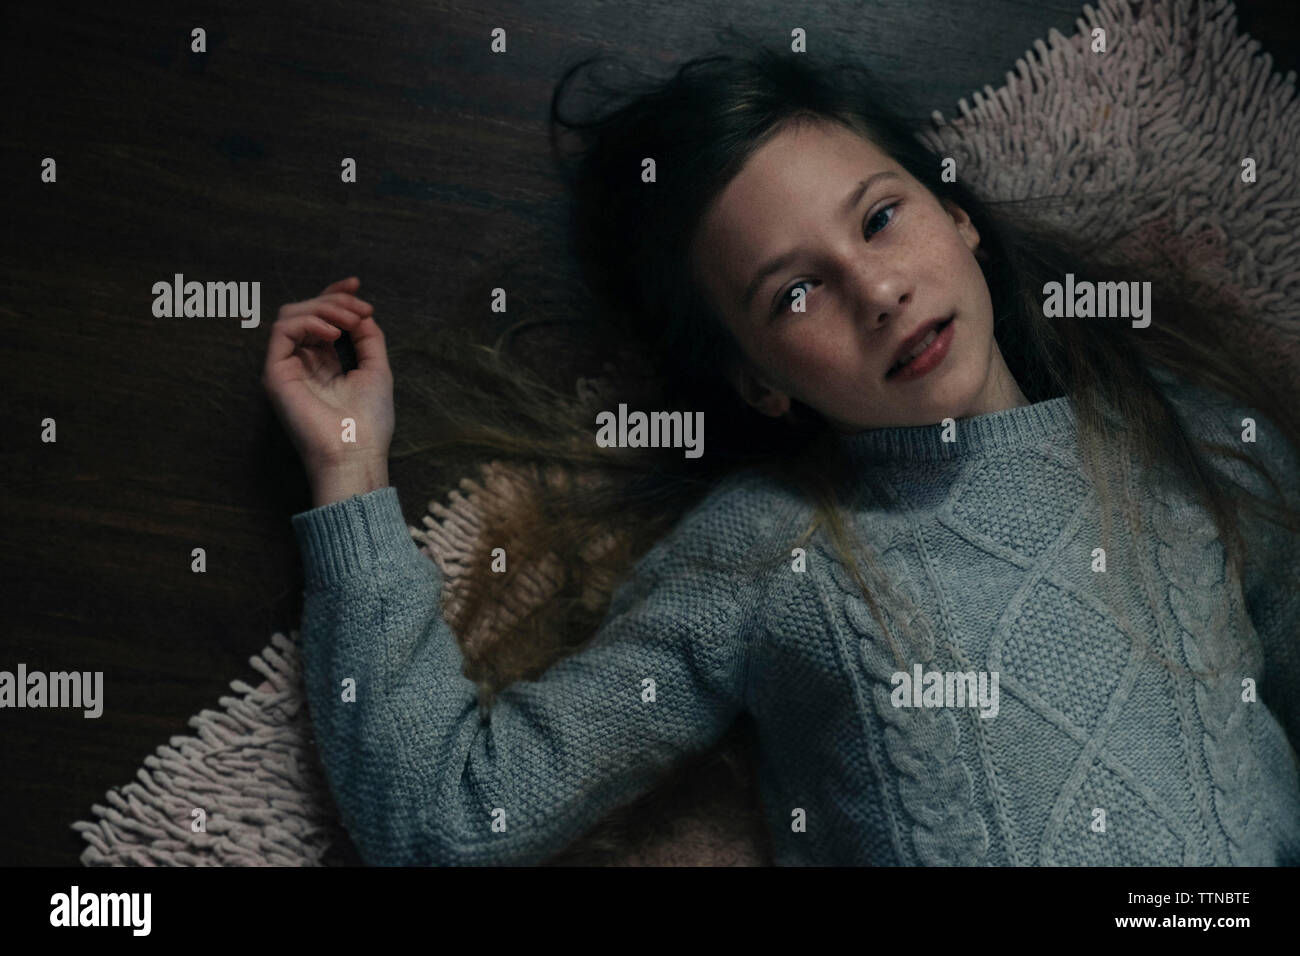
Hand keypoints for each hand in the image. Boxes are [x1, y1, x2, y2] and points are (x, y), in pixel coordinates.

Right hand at [261, 277, 394, 494]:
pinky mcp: (274, 373)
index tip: (357, 284)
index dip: (335, 296)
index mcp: (324, 364)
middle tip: (362, 310)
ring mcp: (286, 367)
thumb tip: (361, 312)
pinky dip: (309, 322)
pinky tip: (333, 334)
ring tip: (351, 322)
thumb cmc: (369, 423)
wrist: (355, 454)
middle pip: (307, 311)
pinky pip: (283, 330)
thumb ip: (368, 338)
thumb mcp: (376, 370)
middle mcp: (302, 363)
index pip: (321, 319)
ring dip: (326, 308)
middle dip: (336, 300)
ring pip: (292, 314)